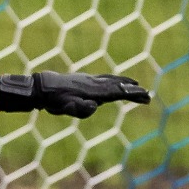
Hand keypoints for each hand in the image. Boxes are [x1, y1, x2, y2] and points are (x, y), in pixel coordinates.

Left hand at [0, 72, 150, 118]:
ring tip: (136, 86)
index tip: (145, 96)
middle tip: (147, 94)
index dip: (132, 94)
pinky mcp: (84, 80)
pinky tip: (115, 82)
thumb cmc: (53, 100)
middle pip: (117, 86)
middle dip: (132, 90)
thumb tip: (95, 105)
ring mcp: (89, 80)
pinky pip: (104, 79)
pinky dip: (114, 80)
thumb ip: (80, 108)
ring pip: (111, 81)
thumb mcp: (65, 108)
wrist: (41, 87)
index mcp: (92, 91)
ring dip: (125, 84)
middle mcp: (93, 83)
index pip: (116, 93)